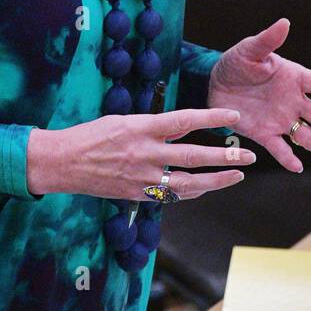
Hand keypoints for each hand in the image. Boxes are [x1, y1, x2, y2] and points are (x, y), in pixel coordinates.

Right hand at [26, 108, 256, 199]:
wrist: (62, 163)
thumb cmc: (92, 135)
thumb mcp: (125, 120)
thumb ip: (156, 126)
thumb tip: (185, 126)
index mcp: (141, 127)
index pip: (185, 120)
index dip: (212, 117)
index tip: (234, 115)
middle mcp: (145, 152)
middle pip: (193, 155)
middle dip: (225, 156)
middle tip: (248, 155)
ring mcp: (142, 177)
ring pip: (187, 182)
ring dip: (216, 180)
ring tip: (236, 175)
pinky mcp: (137, 194)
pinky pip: (171, 195)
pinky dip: (192, 191)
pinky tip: (206, 187)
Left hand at [207, 18, 310, 173]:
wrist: (212, 84)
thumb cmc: (236, 63)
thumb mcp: (250, 50)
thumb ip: (268, 40)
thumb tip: (284, 22)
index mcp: (294, 78)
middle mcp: (293, 101)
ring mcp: (280, 119)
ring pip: (308, 135)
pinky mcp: (263, 133)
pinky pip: (279, 148)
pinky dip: (288, 157)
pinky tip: (298, 167)